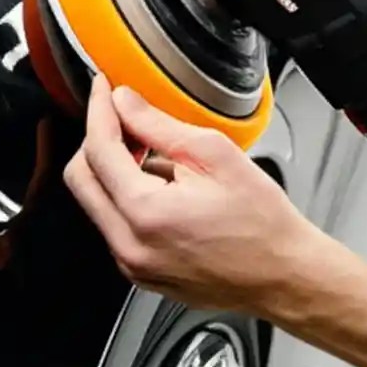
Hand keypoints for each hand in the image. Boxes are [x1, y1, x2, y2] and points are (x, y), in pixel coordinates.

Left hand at [63, 75, 334, 314]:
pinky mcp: (140, 272)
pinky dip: (125, 198)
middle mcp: (129, 245)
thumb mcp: (214, 155)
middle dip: (97, 141)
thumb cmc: (263, 226)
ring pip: (95, 202)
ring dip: (112, 170)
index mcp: (144, 214)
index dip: (98, 110)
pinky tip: (159, 185)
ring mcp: (132, 263)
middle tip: (124, 121)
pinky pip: (114, 225)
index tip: (103, 89)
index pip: (98, 149)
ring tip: (151, 155)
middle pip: (80, 178)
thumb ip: (159, 125)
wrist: (285, 276)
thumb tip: (125, 103)